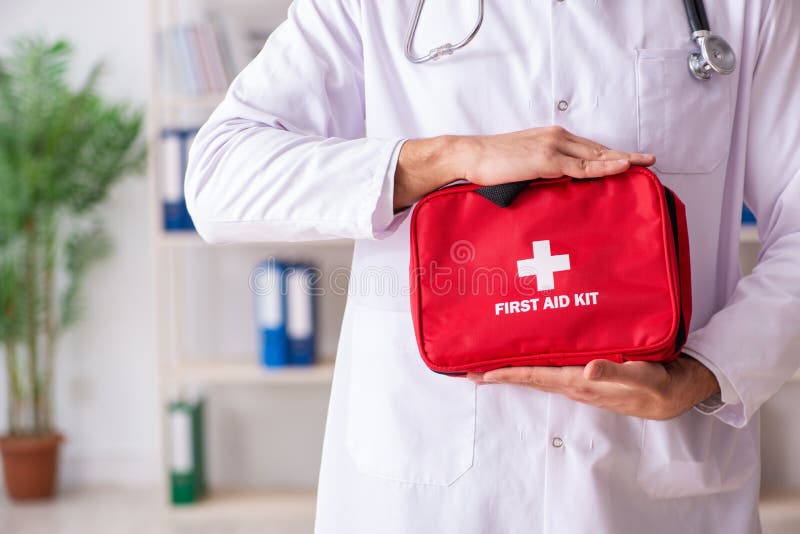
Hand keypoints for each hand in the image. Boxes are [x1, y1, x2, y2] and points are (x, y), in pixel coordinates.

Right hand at [393, 126, 655, 208]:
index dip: (610, 153)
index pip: (587, 147)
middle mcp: (556, 137)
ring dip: (620, 160)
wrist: (469, 157)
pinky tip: (620, 167)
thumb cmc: (490, 164)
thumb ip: (541, 169)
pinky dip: (602, 167)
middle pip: (597, 149)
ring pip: (594, 155)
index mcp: (551, 137)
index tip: (630, 158)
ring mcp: (552, 147)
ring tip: (643, 164)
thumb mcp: (521, 164)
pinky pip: (580, 166)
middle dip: (623, 155)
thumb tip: (554, 185)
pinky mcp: (546, 160)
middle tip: (648, 160)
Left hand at [466, 356, 720, 419]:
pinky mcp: (587, 380)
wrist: (673, 395)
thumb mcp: (639, 375)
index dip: (507, 374)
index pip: (535, 376)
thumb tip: (589, 369)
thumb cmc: (656, 383)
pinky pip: (552, 374)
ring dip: (513, 374)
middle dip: (499, 377)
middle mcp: (574, 385)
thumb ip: (614, 371)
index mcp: (580, 382)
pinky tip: (529, 363)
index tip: (481, 373)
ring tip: (490, 369)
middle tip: (469, 373)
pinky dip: (534, 370)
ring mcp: (579, 384)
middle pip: (529, 379)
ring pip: (538, 377)